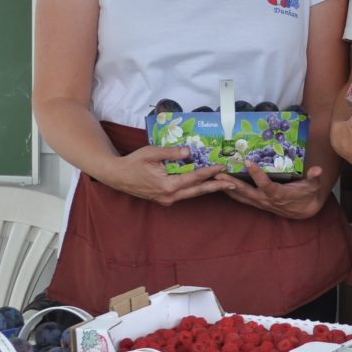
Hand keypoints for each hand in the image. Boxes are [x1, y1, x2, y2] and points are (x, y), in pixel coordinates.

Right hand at [98, 146, 228, 205]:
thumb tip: (189, 152)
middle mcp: (169, 196)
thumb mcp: (151, 152)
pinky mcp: (165, 199)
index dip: (210, 172)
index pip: (194, 178)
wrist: (117, 176)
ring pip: (192, 194)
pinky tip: (205, 184)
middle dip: (216, 187)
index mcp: (167, 185)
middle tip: (234, 184)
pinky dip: (196, 189)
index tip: (222, 167)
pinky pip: (185, 194)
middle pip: (198, 191)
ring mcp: (167, 200)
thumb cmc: (133, 162)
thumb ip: (171, 152)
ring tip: (225, 185)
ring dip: (208, 189)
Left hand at [215, 164, 328, 219]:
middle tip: (219, 174)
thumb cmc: (308, 196)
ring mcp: (260, 203)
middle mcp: (266, 200)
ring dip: (228, 188)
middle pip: (246, 192)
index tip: (248, 162)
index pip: (265, 184)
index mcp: (278, 194)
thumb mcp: (314, 187)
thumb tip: (318, 170)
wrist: (305, 212)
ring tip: (214, 179)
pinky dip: (231, 193)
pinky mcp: (258, 203)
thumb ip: (314, 178)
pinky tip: (221, 186)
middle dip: (232, 183)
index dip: (257, 174)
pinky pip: (242, 199)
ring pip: (241, 196)